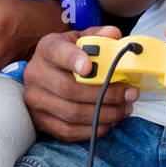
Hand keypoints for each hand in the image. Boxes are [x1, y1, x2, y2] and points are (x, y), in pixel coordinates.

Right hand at [21, 25, 138, 140]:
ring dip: (104, 114)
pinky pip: (69, 131)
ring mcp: (36, 101)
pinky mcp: (42, 122)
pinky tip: (110, 121)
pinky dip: (94, 129)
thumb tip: (114, 35)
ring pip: (72, 113)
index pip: (57, 52)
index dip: (73, 59)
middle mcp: (36, 74)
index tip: (90, 66)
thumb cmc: (67, 56)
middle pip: (69, 89)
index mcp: (47, 49)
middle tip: (128, 94)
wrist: (45, 75)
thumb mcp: (80, 40)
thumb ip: (98, 36)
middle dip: (105, 94)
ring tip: (124, 108)